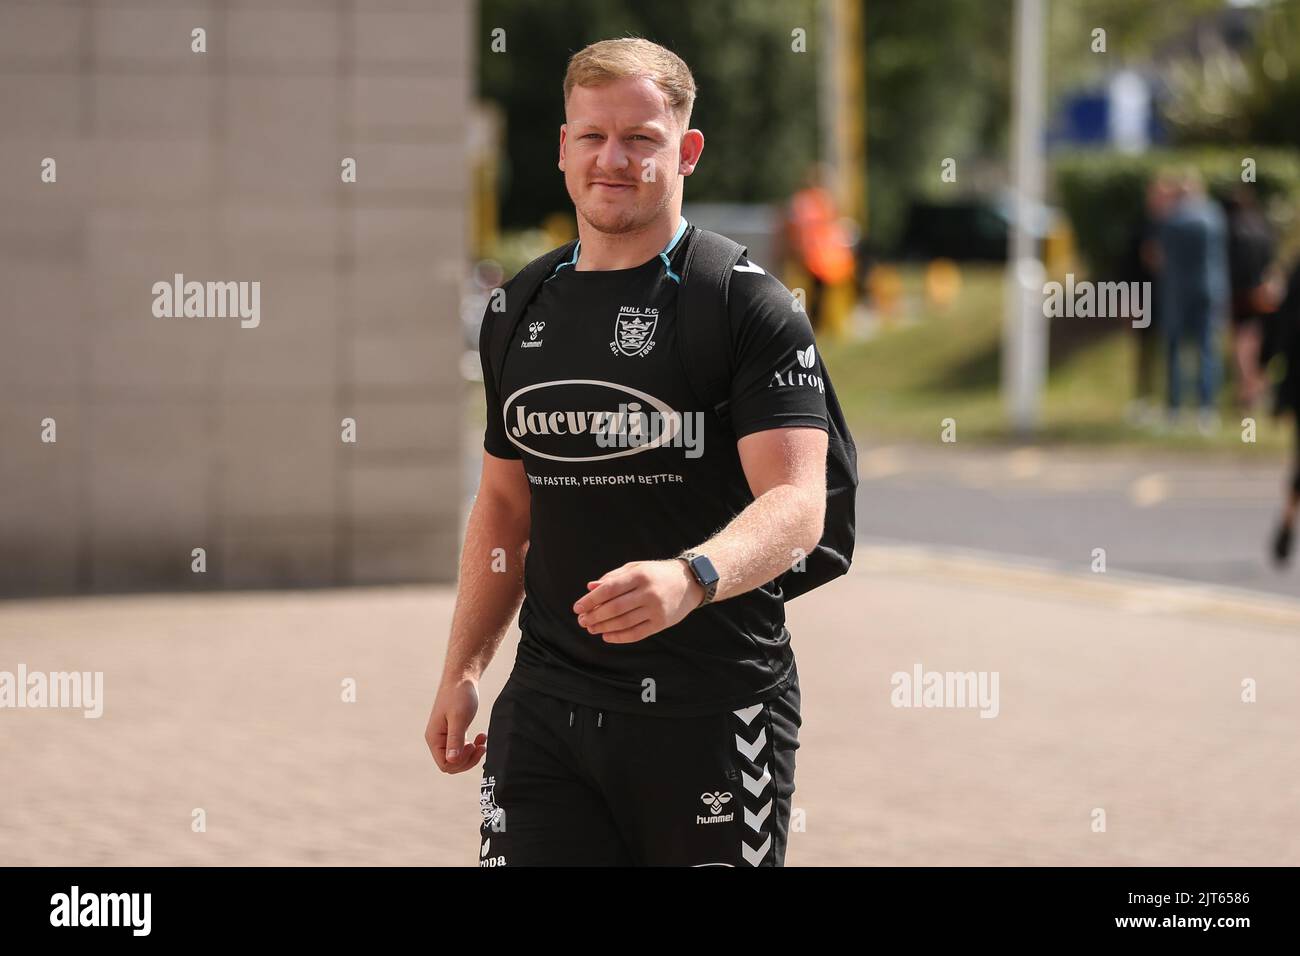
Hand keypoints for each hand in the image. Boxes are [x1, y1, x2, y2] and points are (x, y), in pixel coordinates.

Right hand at [425, 676, 487, 773]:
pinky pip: (461, 748)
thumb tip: (451, 762)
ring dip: (472, 753)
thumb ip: (455, 740)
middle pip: (452, 763)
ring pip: (458, 757)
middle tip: (482, 747)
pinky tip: (481, 737)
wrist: (462, 677)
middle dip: (468, 759)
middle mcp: (437, 739)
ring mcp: (445, 736)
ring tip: (483, 742)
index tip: (473, 747)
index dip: (460, 762)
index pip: (445, 764)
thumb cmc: (459, 695)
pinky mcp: (454, 731)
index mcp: (434, 738)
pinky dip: (472, 746)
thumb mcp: (459, 718)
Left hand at [572, 558, 704, 643]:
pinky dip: (619, 637)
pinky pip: (636, 633)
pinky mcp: (661, 623)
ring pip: (624, 622)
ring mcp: (656, 609)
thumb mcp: (635, 568)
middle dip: (595, 616)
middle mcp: (648, 592)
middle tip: (582, 621)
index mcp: (640, 576)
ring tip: (592, 628)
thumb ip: (612, 577)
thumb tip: (590, 588)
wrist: (689, 582)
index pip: (609, 589)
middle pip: (615, 608)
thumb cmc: (656, 574)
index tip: (577, 608)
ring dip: (604, 627)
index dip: (591, 600)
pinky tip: (607, 636)